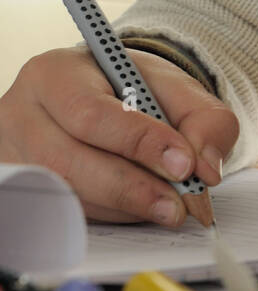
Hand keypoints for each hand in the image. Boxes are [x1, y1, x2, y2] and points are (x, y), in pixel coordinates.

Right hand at [0, 46, 238, 223]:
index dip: (139, 142)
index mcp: (55, 74)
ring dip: (124, 208)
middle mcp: (23, 114)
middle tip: (179, 205)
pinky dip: (110, 216)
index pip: (90, 113)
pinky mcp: (23, 190)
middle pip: (70, 162)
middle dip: (132, 188)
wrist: (101, 96)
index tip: (183, 164)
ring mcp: (16, 157)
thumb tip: (205, 168)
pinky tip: (138, 208)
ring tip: (168, 208)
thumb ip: (203, 117)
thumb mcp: (172, 86)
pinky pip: (66, 214)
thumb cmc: (130, 89)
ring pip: (68, 195)